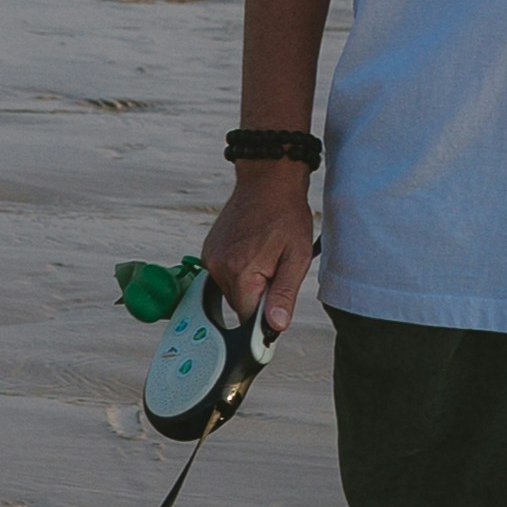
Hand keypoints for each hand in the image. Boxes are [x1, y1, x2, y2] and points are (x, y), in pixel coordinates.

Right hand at [199, 170, 320, 326]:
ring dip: (249, 281)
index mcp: (241, 272)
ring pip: (232, 289)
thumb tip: (276, 326)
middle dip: (258, 294)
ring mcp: (211, 257)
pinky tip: (253, 249)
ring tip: (265, 253)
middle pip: (239, 304)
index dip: (266, 313)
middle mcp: (219, 267)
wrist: (268, 181)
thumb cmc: (286, 214)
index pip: (248, 318)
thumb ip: (284, 295)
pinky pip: (224, 274)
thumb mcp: (296, 257)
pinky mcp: (209, 250)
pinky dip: (239, 269)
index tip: (277, 298)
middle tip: (276, 266)